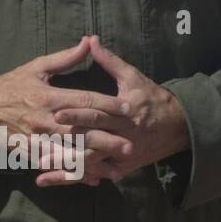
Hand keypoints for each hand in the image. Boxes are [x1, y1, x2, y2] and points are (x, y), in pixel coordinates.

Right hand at [0, 37, 133, 178]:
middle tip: (130, 144)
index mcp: (48, 96)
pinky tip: (92, 178)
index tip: (127, 109)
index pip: (83, 101)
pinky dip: (74, 172)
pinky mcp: (29, 152)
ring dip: (96, 161)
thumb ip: (65, 57)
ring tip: (117, 166)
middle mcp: (43, 119)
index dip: (107, 105)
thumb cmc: (12, 84)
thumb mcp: (37, 67)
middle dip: (107, 139)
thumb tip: (89, 42)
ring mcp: (36, 139)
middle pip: (81, 131)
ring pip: (71, 152)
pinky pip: (56, 165)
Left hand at [40, 35, 189, 187]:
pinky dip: (72, 178)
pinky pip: (94, 174)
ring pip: (91, 162)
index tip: (57, 112)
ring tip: (41, 166)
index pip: (98, 113)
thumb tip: (90, 40)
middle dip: (67, 143)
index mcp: (125, 112)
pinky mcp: (121, 168)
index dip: (78, 114)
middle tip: (41, 143)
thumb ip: (109, 61)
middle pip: (92, 140)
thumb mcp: (133, 77)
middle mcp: (124, 136)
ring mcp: (122, 155)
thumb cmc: (152, 98)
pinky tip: (49, 180)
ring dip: (66, 165)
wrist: (179, 127)